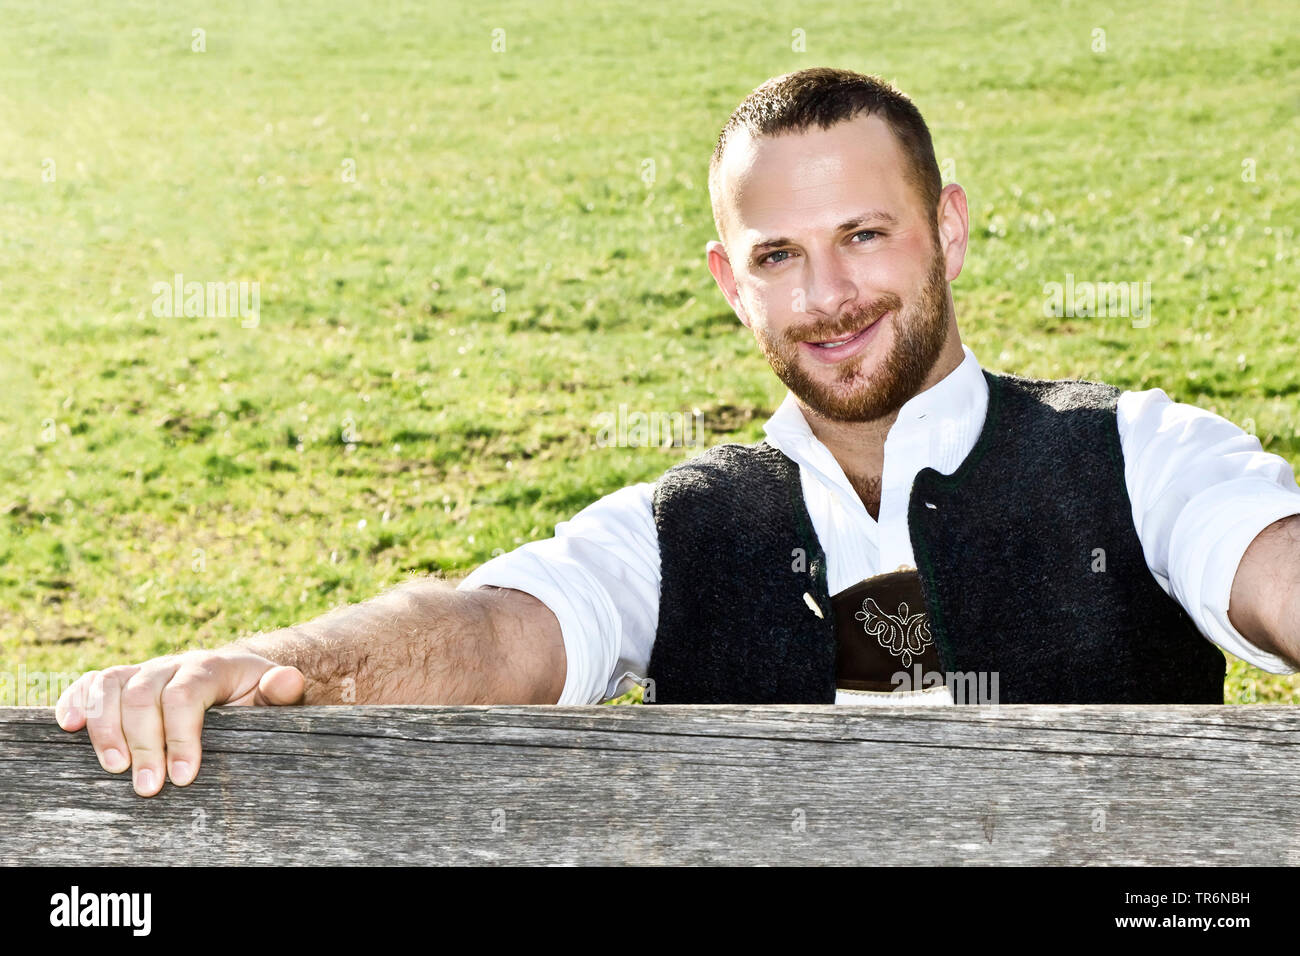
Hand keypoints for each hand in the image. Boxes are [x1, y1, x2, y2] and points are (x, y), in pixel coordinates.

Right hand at [54, 649, 304, 796]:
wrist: (237, 678)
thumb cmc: (254, 695)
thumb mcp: (272, 695)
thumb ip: (281, 690)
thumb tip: (288, 681)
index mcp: (210, 666)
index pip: (185, 694)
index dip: (181, 736)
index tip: (183, 777)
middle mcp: (171, 664)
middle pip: (143, 695)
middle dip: (144, 744)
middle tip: (148, 788)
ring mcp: (144, 671)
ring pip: (111, 686)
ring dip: (105, 728)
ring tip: (114, 768)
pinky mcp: (122, 683)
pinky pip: (90, 683)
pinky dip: (74, 700)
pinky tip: (67, 727)